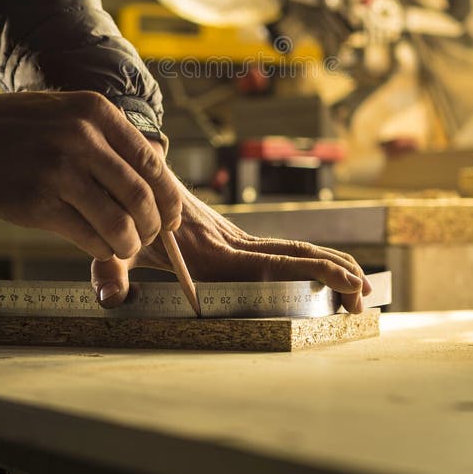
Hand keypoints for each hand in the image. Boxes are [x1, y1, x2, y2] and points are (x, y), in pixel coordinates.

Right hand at [0, 89, 179, 259]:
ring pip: (119, 222)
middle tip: (153, 236)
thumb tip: (153, 172)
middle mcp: (84, 139)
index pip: (152, 162)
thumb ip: (109, 138)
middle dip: (155, 224)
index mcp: (98, 113)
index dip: (169, 196)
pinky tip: (100, 247)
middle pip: (141, 195)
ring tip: (127, 247)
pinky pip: (87, 236)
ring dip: (130, 243)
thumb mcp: (71, 112)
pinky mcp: (39, 203)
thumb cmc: (20, 126)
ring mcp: (61, 171)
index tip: (172, 216)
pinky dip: (102, 248)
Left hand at [92, 178, 371, 311]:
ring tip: (359, 291)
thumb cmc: (126, 213)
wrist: (135, 175)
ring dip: (328, 268)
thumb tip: (108, 298)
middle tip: (364, 297)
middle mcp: (231, 245)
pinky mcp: (234, 243)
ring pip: (293, 252)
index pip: (271, 263)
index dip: (310, 272)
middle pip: (294, 257)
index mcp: (211, 252)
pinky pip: (280, 253)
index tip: (341, 282)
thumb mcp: (115, 245)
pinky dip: (309, 264)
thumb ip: (110, 270)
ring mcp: (236, 242)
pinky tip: (324, 278)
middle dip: (333, 275)